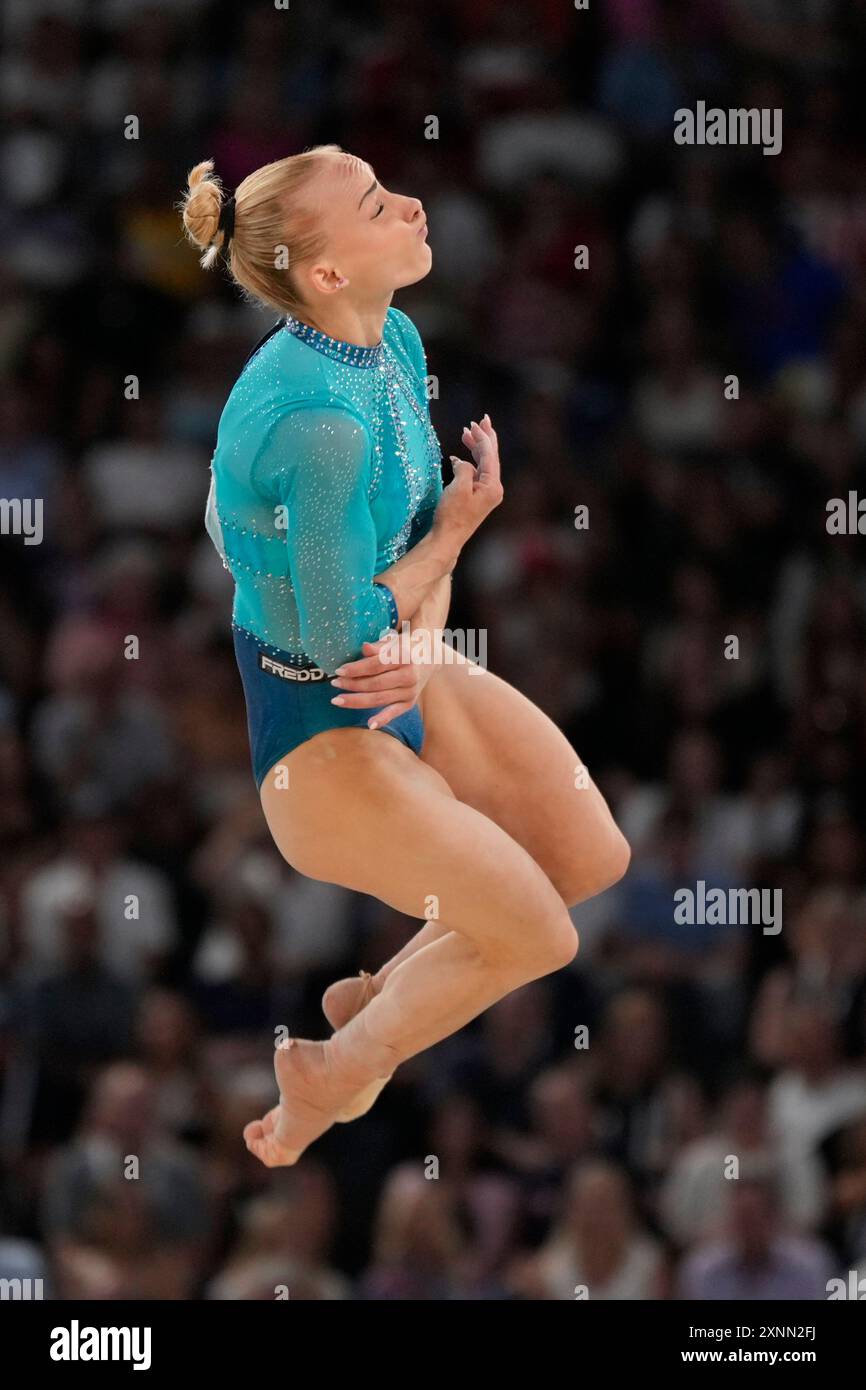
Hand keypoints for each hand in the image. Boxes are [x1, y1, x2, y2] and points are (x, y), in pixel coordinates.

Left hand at [329, 631, 433, 728]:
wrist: (429, 656)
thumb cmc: (405, 646)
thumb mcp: (393, 641)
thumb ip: (378, 646)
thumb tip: (364, 648)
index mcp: (405, 657)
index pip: (376, 665)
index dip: (356, 669)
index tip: (339, 670)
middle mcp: (410, 676)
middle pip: (376, 683)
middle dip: (352, 685)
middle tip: (334, 683)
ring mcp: (410, 691)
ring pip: (380, 699)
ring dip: (357, 701)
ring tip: (338, 700)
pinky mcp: (410, 702)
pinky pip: (394, 712)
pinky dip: (382, 719)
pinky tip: (369, 725)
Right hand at [432, 414, 502, 545]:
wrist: (447, 538)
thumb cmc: (452, 514)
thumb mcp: (458, 487)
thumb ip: (464, 468)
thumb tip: (462, 462)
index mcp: (493, 486)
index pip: (489, 455)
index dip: (482, 437)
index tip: (474, 423)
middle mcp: (493, 489)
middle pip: (490, 457)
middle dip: (484, 438)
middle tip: (480, 420)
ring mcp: (485, 494)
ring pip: (482, 464)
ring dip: (475, 448)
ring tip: (467, 433)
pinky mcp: (476, 498)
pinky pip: (474, 474)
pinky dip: (467, 463)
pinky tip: (457, 457)